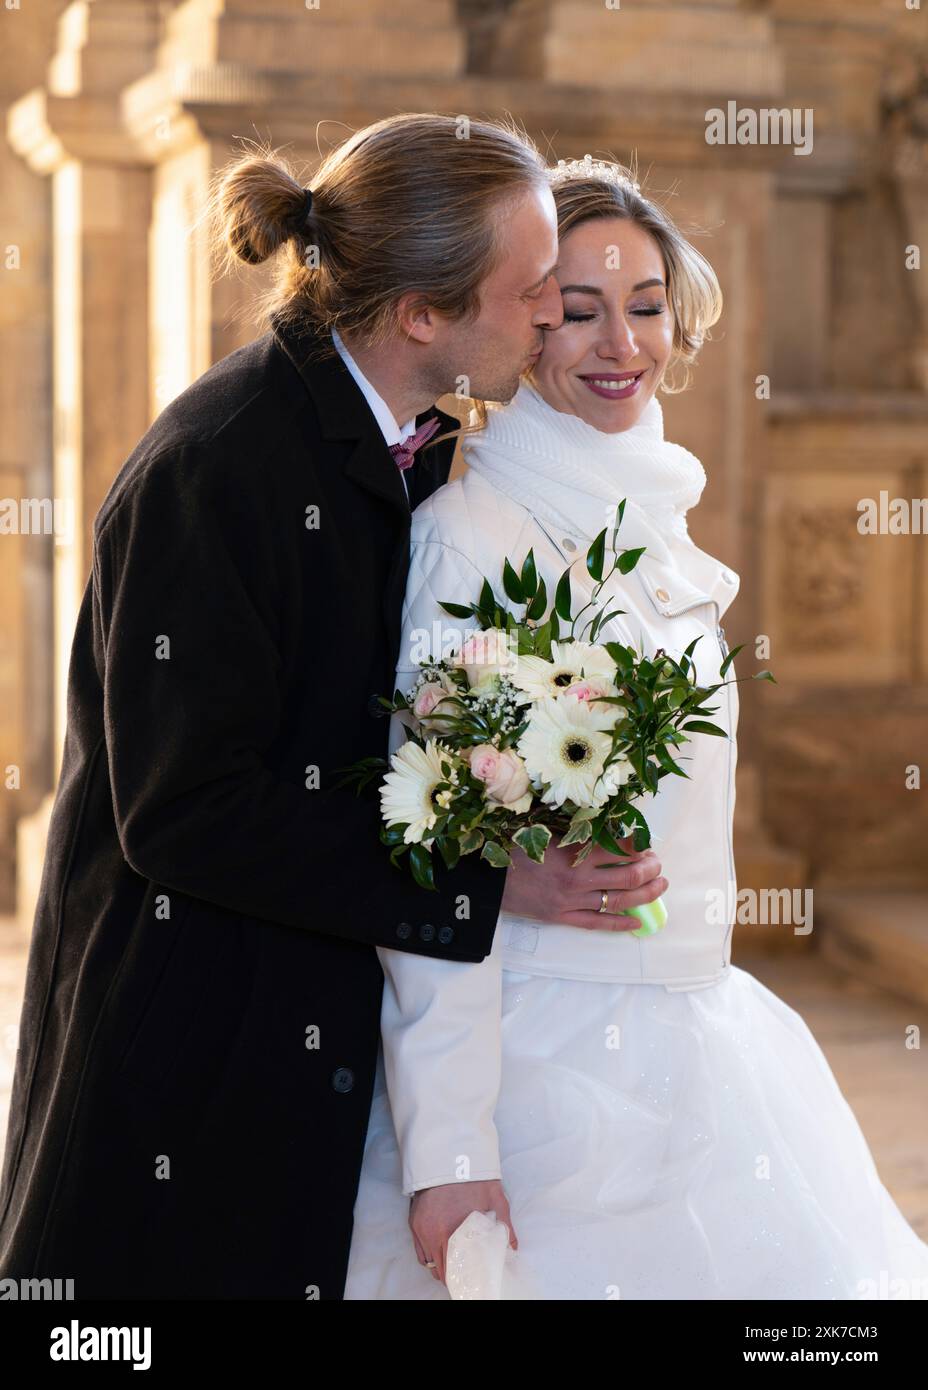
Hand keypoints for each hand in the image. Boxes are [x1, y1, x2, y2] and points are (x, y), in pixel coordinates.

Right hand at [409, 1178, 516, 1284]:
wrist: (448, 1155)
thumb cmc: (472, 1177)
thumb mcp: (495, 1199)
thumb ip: (505, 1225)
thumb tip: (512, 1247)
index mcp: (450, 1232)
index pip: (451, 1271)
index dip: (460, 1280)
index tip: (469, 1281)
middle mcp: (431, 1233)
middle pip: (438, 1270)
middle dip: (451, 1276)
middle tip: (463, 1277)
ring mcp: (420, 1227)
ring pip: (428, 1261)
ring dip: (439, 1267)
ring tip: (453, 1267)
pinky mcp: (413, 1221)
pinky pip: (419, 1249)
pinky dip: (428, 1256)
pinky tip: (440, 1254)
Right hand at [501, 833, 666, 930]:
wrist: (488, 879)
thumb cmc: (514, 850)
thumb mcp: (544, 832)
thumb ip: (573, 831)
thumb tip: (604, 826)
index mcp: (572, 853)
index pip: (618, 849)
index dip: (638, 846)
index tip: (646, 842)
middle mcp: (577, 879)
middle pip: (627, 876)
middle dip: (650, 869)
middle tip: (658, 864)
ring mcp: (572, 902)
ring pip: (619, 900)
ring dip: (645, 894)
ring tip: (660, 886)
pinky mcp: (563, 918)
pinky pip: (598, 923)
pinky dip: (620, 923)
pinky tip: (636, 921)